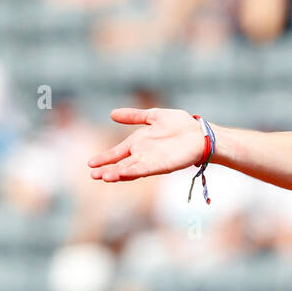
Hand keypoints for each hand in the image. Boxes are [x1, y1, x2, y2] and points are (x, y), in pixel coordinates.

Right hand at [87, 108, 206, 181]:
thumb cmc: (181, 125)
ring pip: (130, 169)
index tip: (90, 163)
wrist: (201, 133)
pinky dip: (133, 171)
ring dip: (117, 173)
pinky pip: (145, 169)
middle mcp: (142, 154)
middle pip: (121, 164)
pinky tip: (122, 173)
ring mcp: (151, 161)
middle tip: (93, 175)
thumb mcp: (155, 116)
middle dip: (107, 170)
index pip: (117, 152)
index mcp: (138, 143)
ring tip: (104, 176)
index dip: (105, 158)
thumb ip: (135, 116)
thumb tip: (112, 113)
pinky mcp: (162, 165)